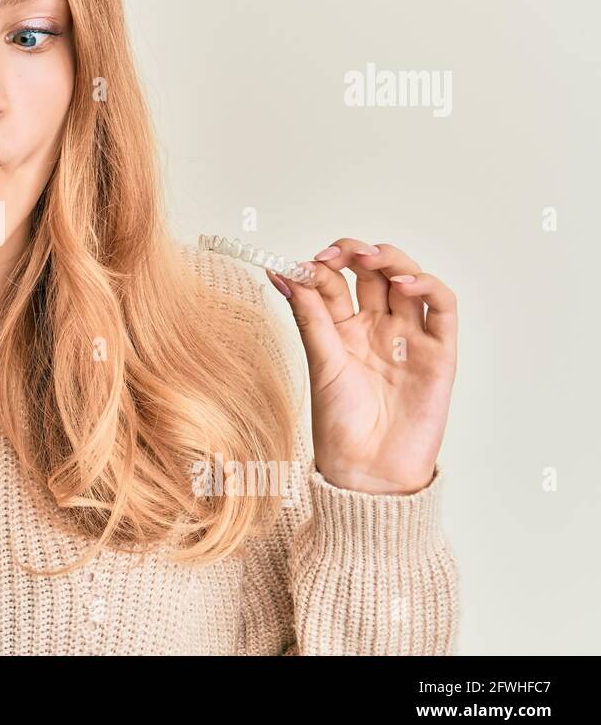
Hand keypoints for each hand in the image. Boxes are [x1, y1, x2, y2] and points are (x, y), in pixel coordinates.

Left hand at [265, 238, 456, 494]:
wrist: (369, 470)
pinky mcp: (439, 352)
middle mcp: (377, 327)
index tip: (302, 263)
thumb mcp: (321, 362)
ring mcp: (409, 336)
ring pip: (408, 280)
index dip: (321, 267)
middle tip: (337, 254)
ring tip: (368, 258)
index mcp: (342, 329)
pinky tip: (405, 283)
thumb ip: (309, 316)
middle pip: (373, 273)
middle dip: (356, 253)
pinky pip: (443, 307)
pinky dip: (429, 286)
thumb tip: (280, 272)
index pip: (335, 282)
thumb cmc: (341, 424)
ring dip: (392, 260)